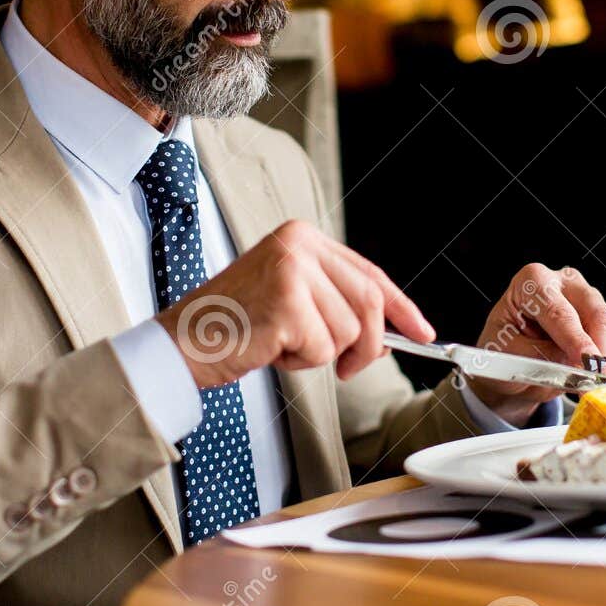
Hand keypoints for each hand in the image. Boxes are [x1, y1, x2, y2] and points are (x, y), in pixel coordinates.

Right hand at [155, 220, 434, 388]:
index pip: (369, 273)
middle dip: (368, 344)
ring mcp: (293, 270)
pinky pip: (322, 348)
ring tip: (282, 343)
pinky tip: (270, 348)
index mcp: (302, 237)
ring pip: (349, 331)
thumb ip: (336, 303)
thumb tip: (387, 332)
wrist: (183, 342)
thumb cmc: (233, 325)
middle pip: (370, 303)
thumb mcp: (293, 300)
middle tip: (347, 367)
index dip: (401, 306)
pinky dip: (300, 362)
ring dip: (321, 354)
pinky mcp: (286, 302)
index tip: (421, 330)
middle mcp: (299, 244)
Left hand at [464, 264, 605, 425]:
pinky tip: (602, 378)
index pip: (557, 312)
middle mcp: (561, 281)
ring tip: (598, 383)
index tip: (586, 362)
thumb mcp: (509, 358)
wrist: (508, 361)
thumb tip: (575, 368)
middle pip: (593, 311)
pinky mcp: (598, 314)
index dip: (575, 339)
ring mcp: (583, 295)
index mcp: (530, 282)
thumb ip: (541, 360)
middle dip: (600, 347)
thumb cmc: (503, 352)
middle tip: (600, 378)